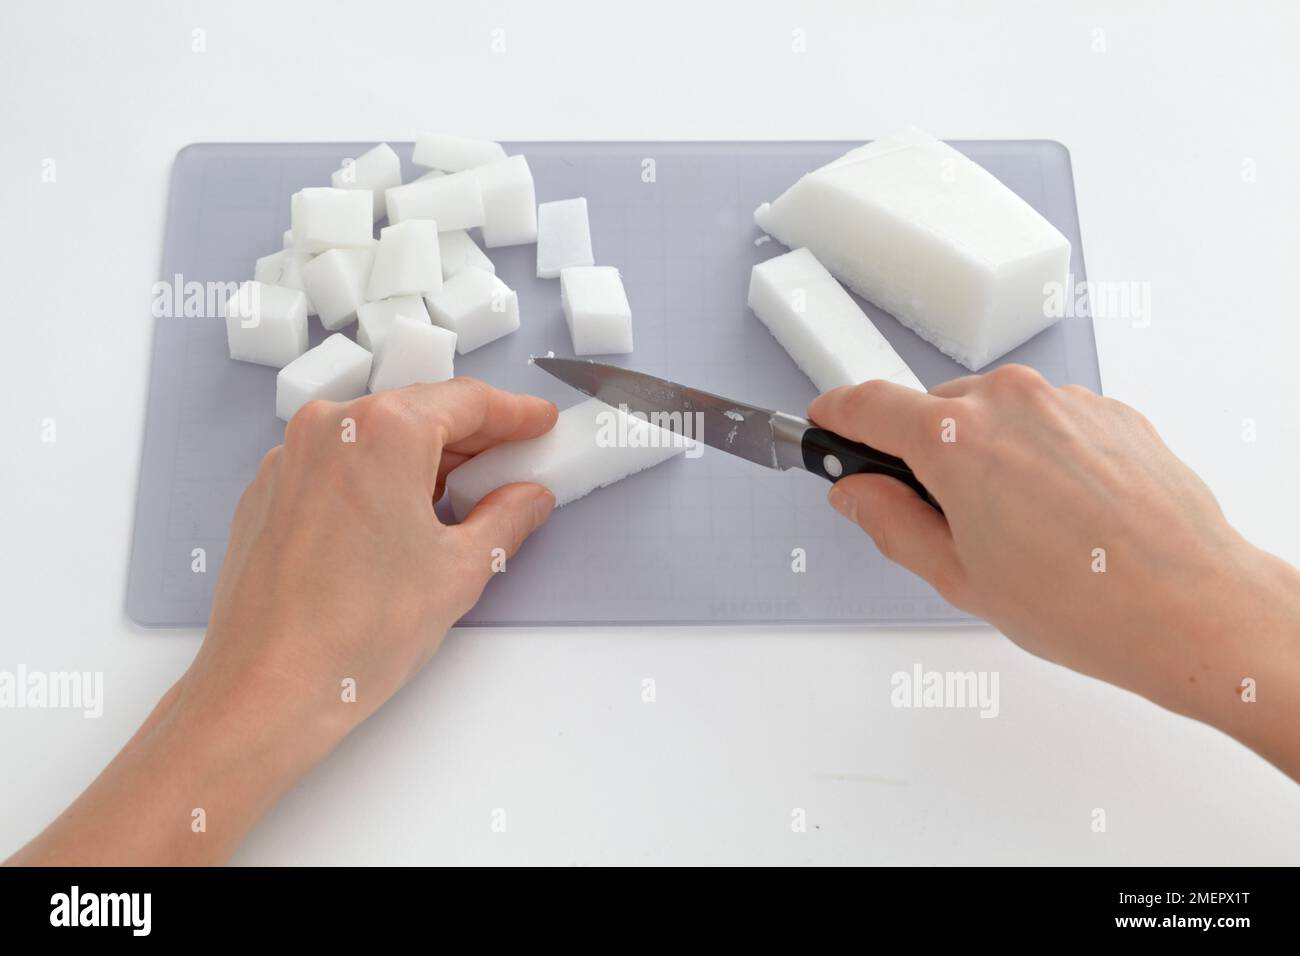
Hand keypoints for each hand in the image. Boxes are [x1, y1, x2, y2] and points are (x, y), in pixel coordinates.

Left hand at [9, 378, 557, 863]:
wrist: (267, 690)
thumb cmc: (353, 634)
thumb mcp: (459, 571)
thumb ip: (506, 521)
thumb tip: (526, 500)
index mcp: (382, 433)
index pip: (466, 402)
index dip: (513, 413)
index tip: (537, 422)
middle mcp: (329, 429)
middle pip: (418, 413)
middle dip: (471, 438)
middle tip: (513, 462)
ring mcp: (290, 460)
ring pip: (376, 439)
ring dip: (423, 460)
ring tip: (464, 500)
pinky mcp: (268, 494)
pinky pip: (338, 466)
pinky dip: (377, 479)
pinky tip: (402, 521)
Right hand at [809, 366, 1299, 778]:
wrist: (1193, 607)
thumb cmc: (1087, 603)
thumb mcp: (958, 577)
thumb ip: (891, 523)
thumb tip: (857, 494)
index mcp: (956, 441)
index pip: (868, 404)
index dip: (837, 414)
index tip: (828, 422)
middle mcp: (1009, 403)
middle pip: (934, 411)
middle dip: (925, 455)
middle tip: (947, 520)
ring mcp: (1065, 402)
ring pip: (994, 415)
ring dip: (988, 455)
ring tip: (1023, 528)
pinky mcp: (1110, 411)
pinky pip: (1048, 420)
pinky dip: (1038, 455)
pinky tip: (1063, 514)